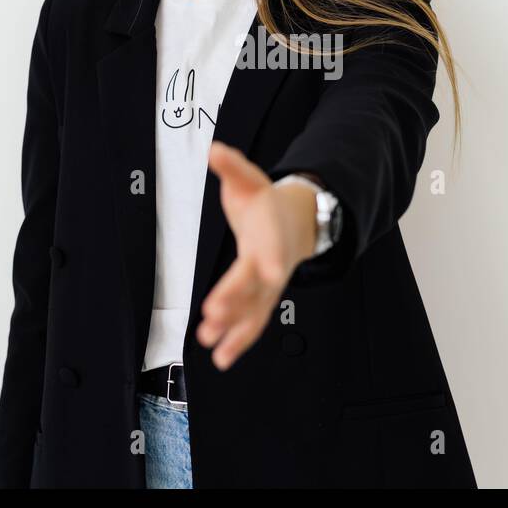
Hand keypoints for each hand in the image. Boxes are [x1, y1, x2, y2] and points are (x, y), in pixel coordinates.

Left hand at [196, 140, 316, 370]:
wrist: (294, 223)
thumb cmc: (265, 202)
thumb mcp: (249, 180)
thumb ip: (232, 167)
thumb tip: (215, 149)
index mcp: (268, 234)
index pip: (269, 248)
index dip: (270, 259)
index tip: (271, 270)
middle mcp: (271, 264)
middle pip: (256, 285)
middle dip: (236, 301)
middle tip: (213, 315)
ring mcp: (268, 286)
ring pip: (254, 312)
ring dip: (235, 330)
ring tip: (213, 347)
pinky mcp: (261, 299)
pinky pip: (252, 324)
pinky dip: (239, 341)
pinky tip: (222, 358)